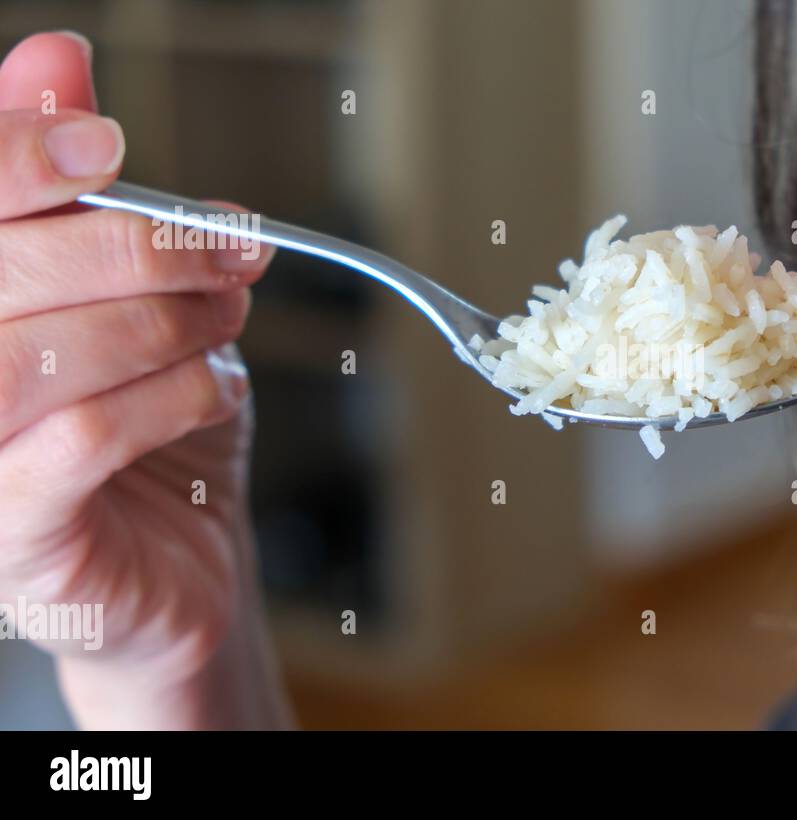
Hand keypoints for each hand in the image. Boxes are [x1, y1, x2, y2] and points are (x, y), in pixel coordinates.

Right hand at [0, 33, 290, 727]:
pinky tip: (214, 386)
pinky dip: (166, 395)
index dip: (14, 153)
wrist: (183, 559)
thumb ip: (79, 191)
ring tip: (227, 312)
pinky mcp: (13, 539)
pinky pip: (76, 441)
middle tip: (230, 246)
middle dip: (134, 242)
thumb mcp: (128, 295)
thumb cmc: (150, 425)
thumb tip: (55, 58)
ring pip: (31, 356)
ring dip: (158, 317)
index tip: (110, 142)